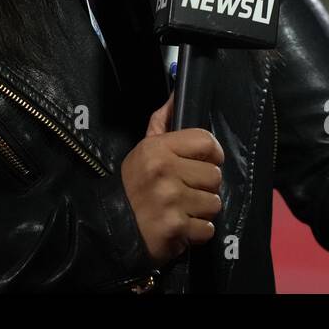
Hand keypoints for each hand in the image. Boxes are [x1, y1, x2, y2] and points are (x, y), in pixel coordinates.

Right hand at [120, 92, 223, 265]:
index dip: (211, 154)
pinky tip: (181, 226)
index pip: (206, 141)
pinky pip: (207, 228)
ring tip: (183, 209)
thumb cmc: (134, 185)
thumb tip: (175, 96)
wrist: (113, 226)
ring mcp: (170, 200)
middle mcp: (164, 171)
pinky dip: (198, 232)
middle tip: (187, 191)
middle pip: (215, 175)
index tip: (203, 162)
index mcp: (157, 148)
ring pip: (214, 203)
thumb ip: (161, 123)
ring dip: (202, 210)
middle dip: (205, 186)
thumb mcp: (143, 150)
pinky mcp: (175, 228)